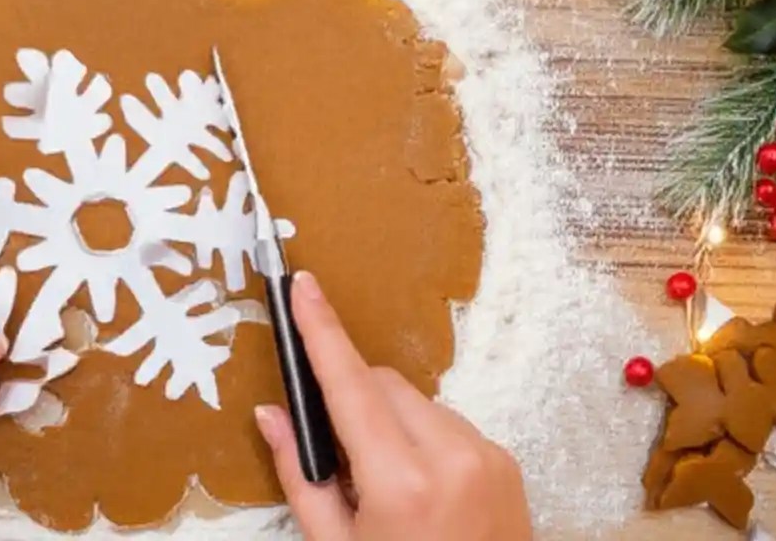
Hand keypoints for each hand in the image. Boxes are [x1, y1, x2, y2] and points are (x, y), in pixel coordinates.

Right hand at [255, 272, 531, 540]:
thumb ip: (300, 476)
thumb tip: (270, 415)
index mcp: (402, 483)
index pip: (350, 385)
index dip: (321, 331)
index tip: (303, 289)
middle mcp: (453, 457)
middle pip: (384, 385)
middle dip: (352, 400)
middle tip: (338, 453)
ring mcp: (487, 456)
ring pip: (417, 402)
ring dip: (389, 422)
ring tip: (385, 484)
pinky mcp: (505, 461)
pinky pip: (449, 424)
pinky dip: (423, 439)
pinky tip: (419, 488)